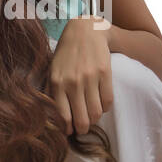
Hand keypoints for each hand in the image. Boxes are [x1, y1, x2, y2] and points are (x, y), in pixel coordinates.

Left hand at [48, 16, 113, 134]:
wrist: (85, 30)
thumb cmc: (66, 53)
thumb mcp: (53, 70)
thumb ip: (52, 92)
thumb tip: (56, 119)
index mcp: (57, 82)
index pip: (63, 117)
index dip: (68, 129)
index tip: (70, 130)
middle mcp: (73, 82)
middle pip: (82, 119)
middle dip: (83, 129)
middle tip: (83, 128)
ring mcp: (90, 78)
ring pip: (96, 113)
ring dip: (95, 119)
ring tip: (92, 116)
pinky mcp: (105, 73)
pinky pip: (108, 101)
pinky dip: (105, 107)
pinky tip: (101, 103)